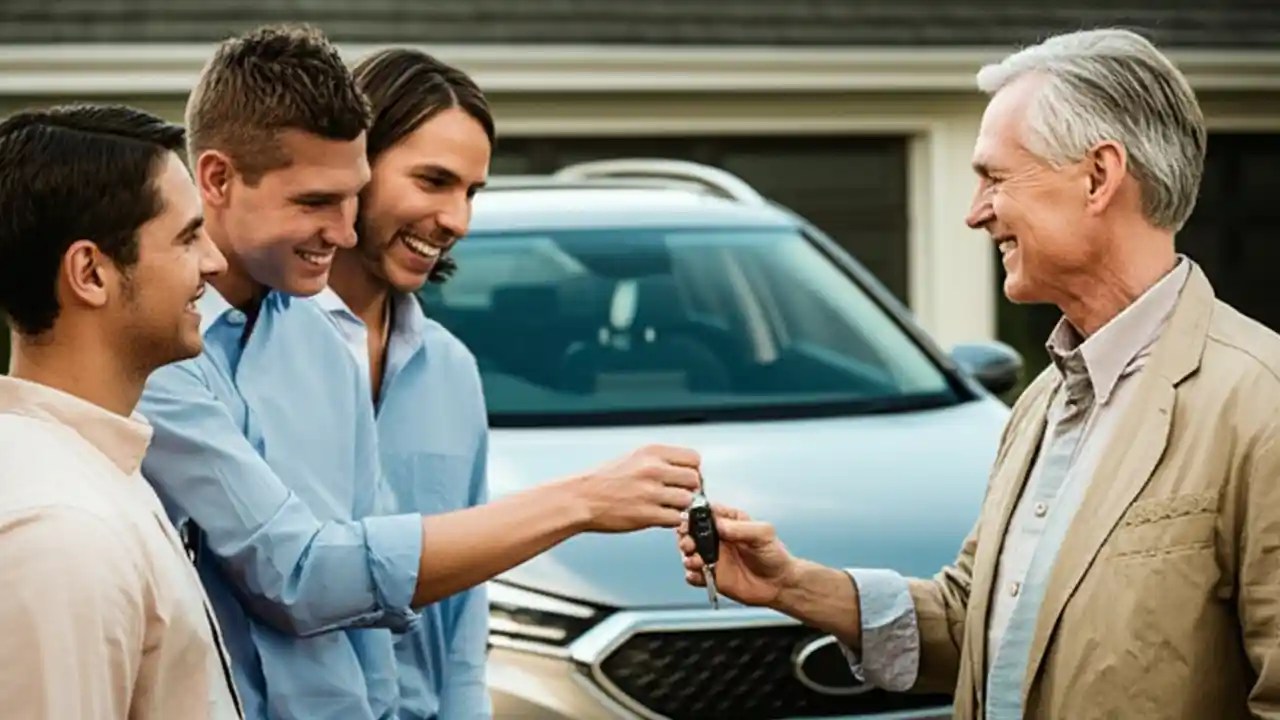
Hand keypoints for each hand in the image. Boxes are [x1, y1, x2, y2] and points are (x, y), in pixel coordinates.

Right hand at [573, 445, 700, 532]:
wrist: (581, 499)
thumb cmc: (604, 481)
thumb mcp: (633, 458)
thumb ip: (660, 461)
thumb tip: (685, 469)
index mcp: (651, 452)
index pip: (693, 458)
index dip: (692, 470)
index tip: (684, 479)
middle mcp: (653, 469)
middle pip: (694, 479)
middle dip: (689, 489)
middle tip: (678, 495)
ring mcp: (651, 492)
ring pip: (688, 500)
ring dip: (681, 507)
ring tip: (667, 507)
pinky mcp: (647, 514)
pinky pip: (676, 519)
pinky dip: (671, 521)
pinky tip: (659, 517)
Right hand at [677, 505, 794, 607]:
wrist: (779, 584)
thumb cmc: (774, 555)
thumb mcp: (763, 534)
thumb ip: (740, 527)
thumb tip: (719, 524)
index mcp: (729, 522)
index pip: (705, 513)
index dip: (694, 516)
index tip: (690, 522)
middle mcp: (717, 538)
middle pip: (690, 532)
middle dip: (685, 537)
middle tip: (689, 544)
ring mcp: (713, 557)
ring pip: (688, 553)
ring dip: (687, 556)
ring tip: (696, 561)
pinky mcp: (712, 576)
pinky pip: (693, 575)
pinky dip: (692, 575)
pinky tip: (699, 575)